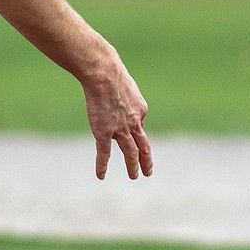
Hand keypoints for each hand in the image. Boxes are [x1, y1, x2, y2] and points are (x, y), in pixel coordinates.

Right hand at [82, 50, 152, 180]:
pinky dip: (102, 166)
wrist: (104, 75)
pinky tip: (101, 176)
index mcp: (140, 109)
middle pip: (143, 145)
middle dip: (146, 159)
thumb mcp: (124, 81)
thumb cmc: (111, 72)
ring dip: (133, 166)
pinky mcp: (104, 133)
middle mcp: (134, 122)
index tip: (130, 125)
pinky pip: (104, 153)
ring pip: (130, 152)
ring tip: (134, 176)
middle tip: (148, 172)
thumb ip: (124, 90)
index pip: (139, 122)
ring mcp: (120, 129)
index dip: (135, 125)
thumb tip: (117, 90)